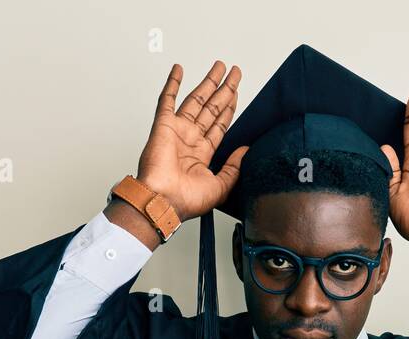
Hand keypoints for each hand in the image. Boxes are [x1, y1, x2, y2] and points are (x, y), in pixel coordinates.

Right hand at [135, 60, 247, 222]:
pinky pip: (167, 99)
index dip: (229, 107)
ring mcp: (177, 130)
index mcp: (201, 154)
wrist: (162, 201)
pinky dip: (172, 83)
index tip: (236, 93)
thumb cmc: (185, 201)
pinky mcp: (164, 125)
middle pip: (212, 107)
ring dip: (208, 82)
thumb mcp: (221, 187)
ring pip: (196, 100)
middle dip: (225, 89)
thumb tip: (246, 151)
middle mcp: (190, 139)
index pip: (219, 124)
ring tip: (220, 67)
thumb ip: (234, 168)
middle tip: (234, 73)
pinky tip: (179, 70)